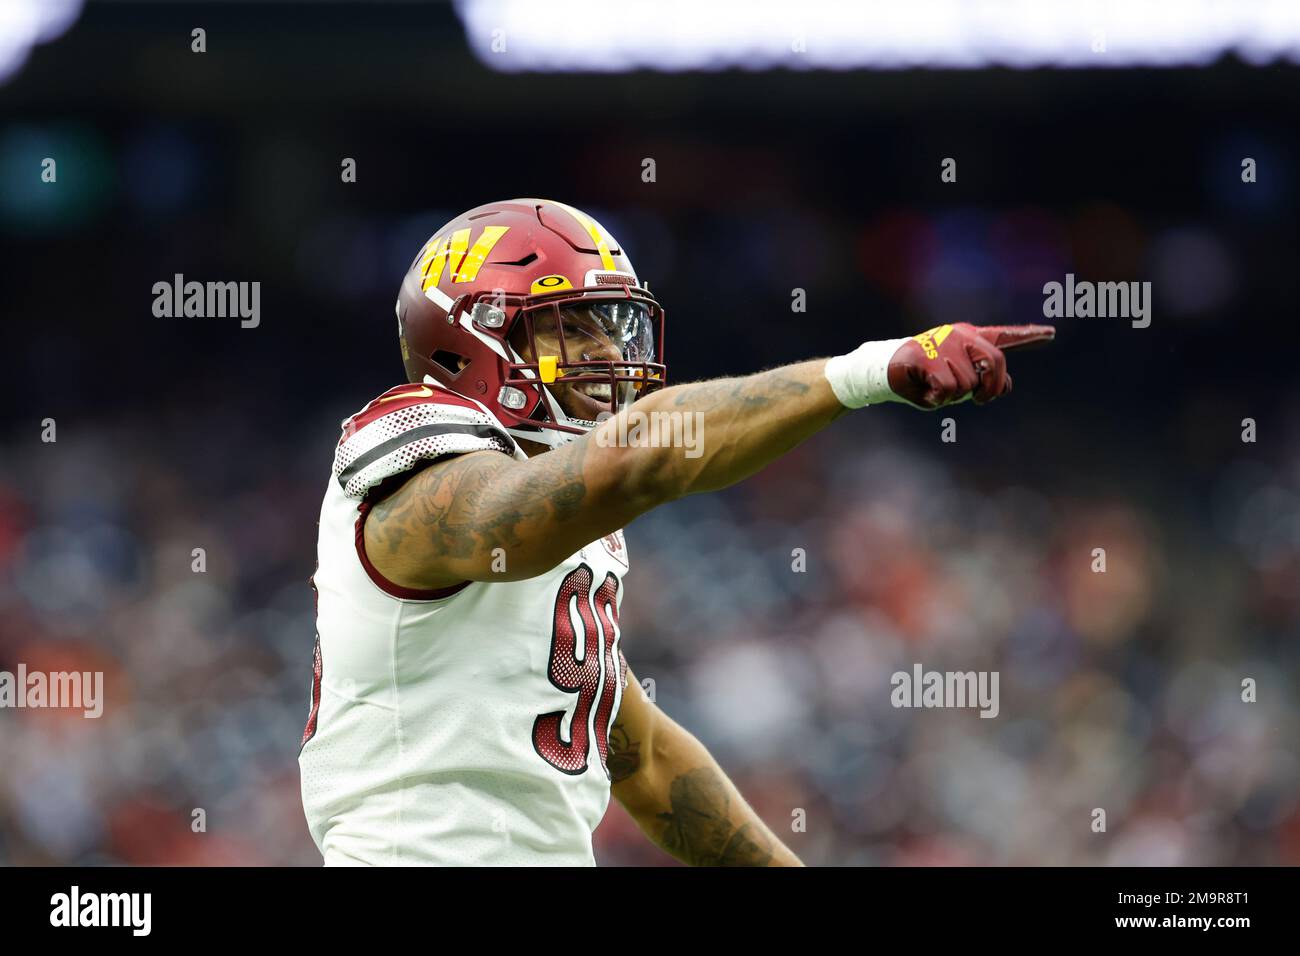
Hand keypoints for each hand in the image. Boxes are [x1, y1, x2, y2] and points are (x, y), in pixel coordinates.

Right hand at [886, 323, 1054, 408]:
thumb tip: (1006, 387)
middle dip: (991, 387)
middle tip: (979, 401)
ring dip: (953, 396)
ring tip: (933, 387)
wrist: (884, 371)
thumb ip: (984, 382)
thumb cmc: (923, 378)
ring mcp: (944, 343)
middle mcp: (961, 335)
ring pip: (967, 383)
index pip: (1005, 336)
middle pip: (995, 362)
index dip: (1030, 335)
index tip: (1053, 334)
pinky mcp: (927, 356)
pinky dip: (937, 399)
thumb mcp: (957, 382)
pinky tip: (925, 392)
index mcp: (970, 338)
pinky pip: (947, 389)